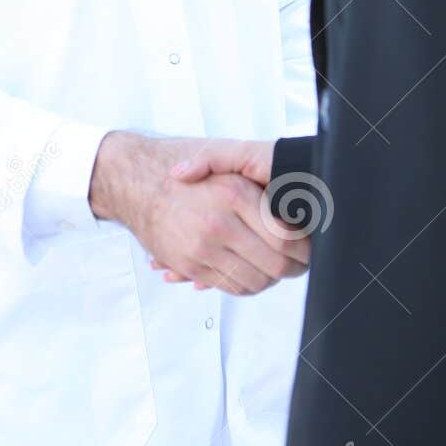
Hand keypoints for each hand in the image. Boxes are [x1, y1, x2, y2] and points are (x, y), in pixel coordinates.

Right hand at [151, 137, 309, 287]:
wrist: (135, 181)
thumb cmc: (179, 165)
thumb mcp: (222, 158)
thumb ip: (258, 181)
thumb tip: (288, 213)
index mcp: (233, 194)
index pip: (285, 236)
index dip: (305, 246)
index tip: (310, 245)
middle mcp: (218, 224)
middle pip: (274, 264)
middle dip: (295, 267)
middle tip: (301, 262)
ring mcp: (202, 248)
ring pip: (254, 281)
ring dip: (272, 278)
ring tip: (279, 266)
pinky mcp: (189, 264)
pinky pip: (229, 286)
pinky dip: (247, 285)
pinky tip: (252, 270)